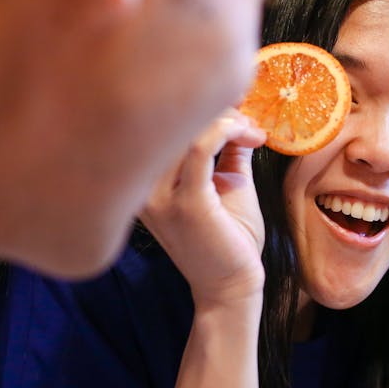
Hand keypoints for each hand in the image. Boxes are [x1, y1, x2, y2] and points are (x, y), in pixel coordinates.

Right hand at [140, 109, 266, 310]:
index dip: (194, 100)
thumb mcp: (225, 182)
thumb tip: (238, 111)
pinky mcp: (186, 203)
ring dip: (223, 116)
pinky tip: (248, 135)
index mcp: (139, 179)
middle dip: (211, 105)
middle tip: (246, 113)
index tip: (233, 100)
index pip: (155, 120)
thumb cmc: (228, 238)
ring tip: (250, 129)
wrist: (231, 287)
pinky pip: (200, 145)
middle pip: (166, 118)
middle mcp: (138, 186)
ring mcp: (158, 195)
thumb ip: (225, 147)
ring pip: (183, 127)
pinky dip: (227, 129)